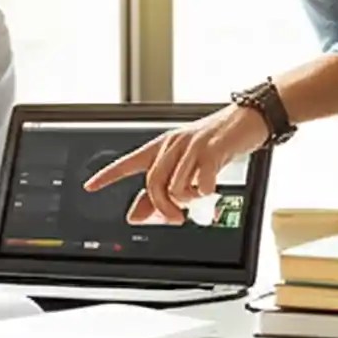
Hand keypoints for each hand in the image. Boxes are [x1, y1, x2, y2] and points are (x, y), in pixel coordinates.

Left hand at [84, 105, 267, 225]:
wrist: (247, 119)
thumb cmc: (215, 143)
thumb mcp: (186, 163)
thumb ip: (161, 190)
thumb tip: (136, 215)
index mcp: (163, 146)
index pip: (129, 162)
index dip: (108, 175)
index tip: (90, 186)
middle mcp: (173, 144)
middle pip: (154, 182)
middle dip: (162, 207)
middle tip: (175, 218)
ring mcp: (192, 146)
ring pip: (176, 186)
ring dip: (187, 200)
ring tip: (198, 197)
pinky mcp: (212, 151)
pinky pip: (200, 183)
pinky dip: (205, 193)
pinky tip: (210, 189)